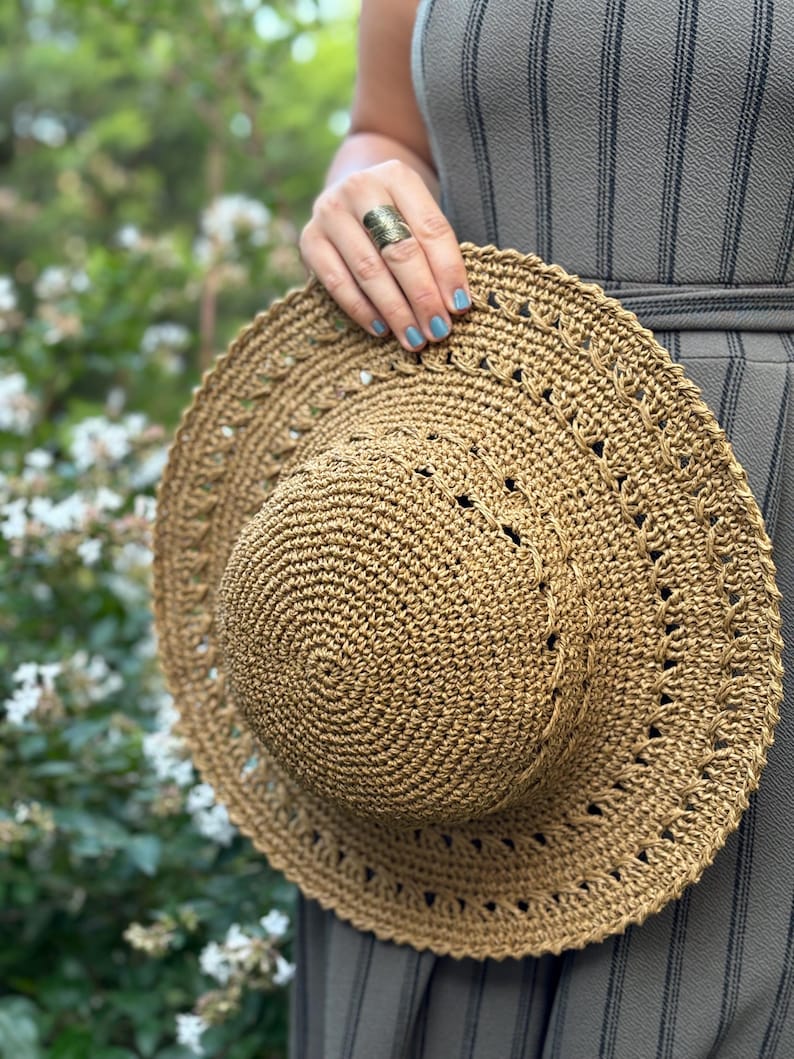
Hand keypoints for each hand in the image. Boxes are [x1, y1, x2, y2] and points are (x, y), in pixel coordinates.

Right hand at [299, 159, 471, 351]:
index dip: (448, 270)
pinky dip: (362, 310)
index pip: (430, 229)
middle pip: (399, 250)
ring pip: (369, 270)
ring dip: (395, 310)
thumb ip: (434, 252)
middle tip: (438, 330)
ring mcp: (330, 212)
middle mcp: (360, 188)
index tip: (460, 306)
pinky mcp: (309, 239)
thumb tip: (454, 304)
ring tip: (414, 338)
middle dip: (422, 296)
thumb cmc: (396, 216)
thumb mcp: (418, 217)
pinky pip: (337, 283)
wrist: (351, 198)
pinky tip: (382, 329)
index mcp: (397, 176)